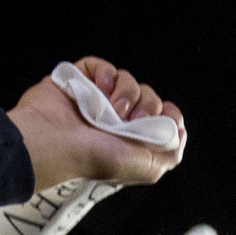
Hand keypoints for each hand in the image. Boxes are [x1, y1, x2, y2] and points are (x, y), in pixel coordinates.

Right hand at [8, 56, 185, 190]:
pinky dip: (105, 73)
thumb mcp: (147, 168)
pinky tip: (98, 89)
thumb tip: (180, 131)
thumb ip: (171, 154)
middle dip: (148, 106)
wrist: (55, 142)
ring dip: (126, 92)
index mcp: (133, 137)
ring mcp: (98, 97)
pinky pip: (102, 65)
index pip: (162, 115)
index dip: (168, 114)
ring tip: (110, 110)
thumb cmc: (96, 158)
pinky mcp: (80, 79)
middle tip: (131, 120)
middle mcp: (117, 117)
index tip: (165, 118)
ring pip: (128, 79)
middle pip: (150, 96)